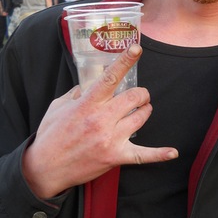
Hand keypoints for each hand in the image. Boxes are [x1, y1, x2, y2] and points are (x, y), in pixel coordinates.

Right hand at [22, 44, 178, 198]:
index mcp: (87, 104)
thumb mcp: (58, 107)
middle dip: (141, 94)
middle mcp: (101, 119)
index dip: (125, 61)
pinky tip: (172, 153)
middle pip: (134, 97)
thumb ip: (76, 93)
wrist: (44, 169)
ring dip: (145, 111)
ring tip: (141, 111)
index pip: (110, 77)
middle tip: (138, 96)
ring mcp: (110, 138)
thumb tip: (89, 84)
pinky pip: (142, 155)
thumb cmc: (51, 135)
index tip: (137, 48)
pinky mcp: (115, 156)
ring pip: (141, 118)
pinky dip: (159, 154)